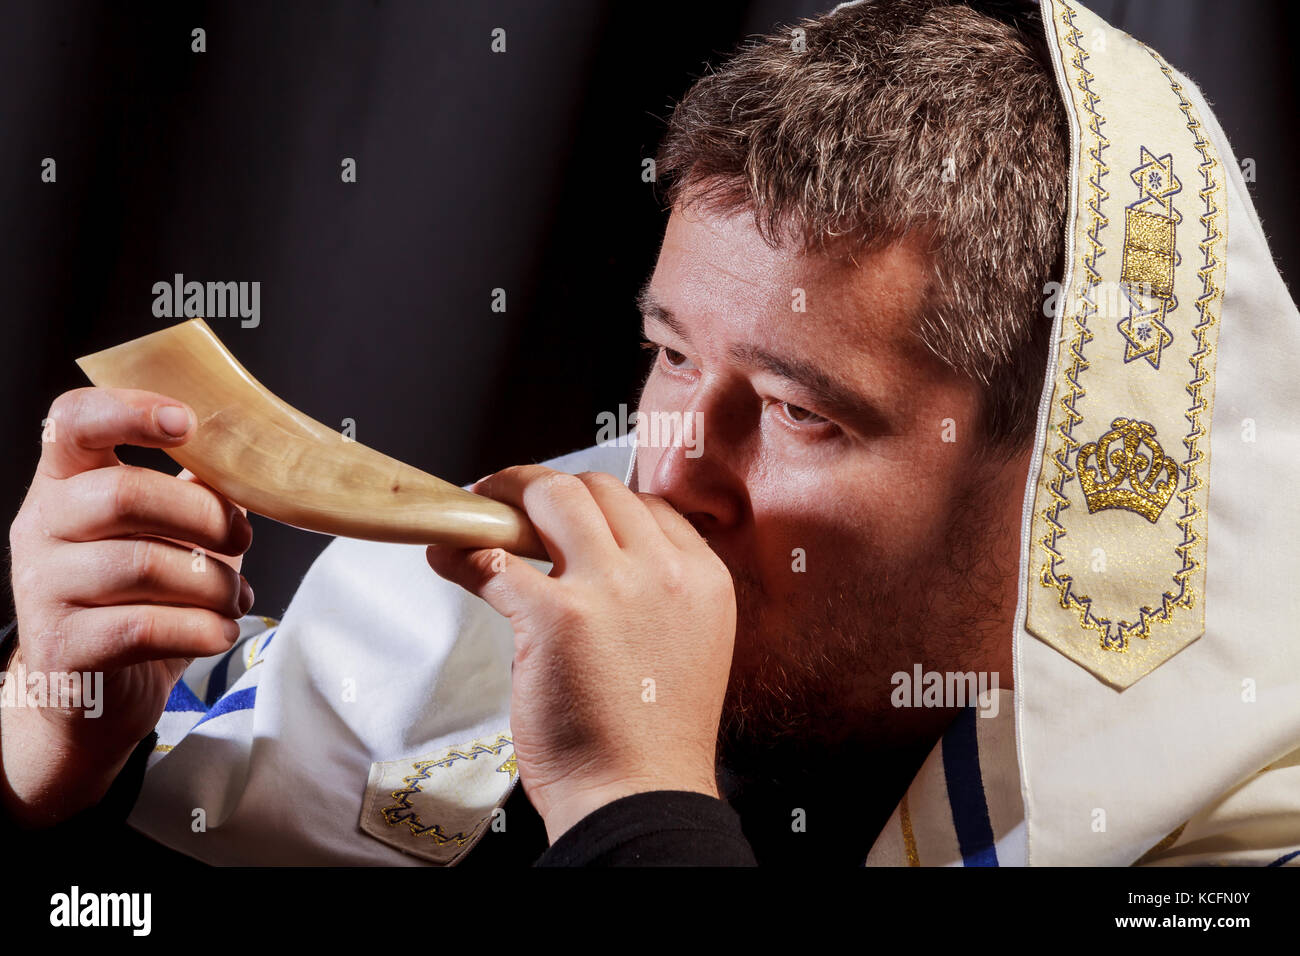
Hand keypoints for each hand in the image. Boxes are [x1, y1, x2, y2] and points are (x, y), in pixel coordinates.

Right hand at [2, 387, 253, 826]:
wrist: (94, 693)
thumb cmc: (141, 598)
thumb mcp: (164, 533)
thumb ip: (195, 488)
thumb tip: (253, 453)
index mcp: (67, 482)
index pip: (74, 422)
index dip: (128, 410)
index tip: (186, 421)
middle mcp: (42, 526)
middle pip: (124, 494)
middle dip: (205, 515)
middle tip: (241, 536)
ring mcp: (43, 589)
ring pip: (142, 565)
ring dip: (213, 581)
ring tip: (234, 596)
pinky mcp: (63, 647)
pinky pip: (145, 627)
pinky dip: (201, 629)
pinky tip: (218, 630)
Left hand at [426, 466, 735, 842]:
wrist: (638, 797)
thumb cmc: (654, 739)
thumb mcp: (690, 644)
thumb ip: (659, 595)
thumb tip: (603, 563)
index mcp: (702, 578)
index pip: (647, 505)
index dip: (599, 502)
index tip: (566, 513)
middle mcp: (663, 571)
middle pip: (598, 488)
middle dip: (547, 486)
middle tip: (510, 497)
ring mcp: (610, 588)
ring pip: (552, 498)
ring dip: (505, 495)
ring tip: (478, 508)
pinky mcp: (555, 616)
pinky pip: (496, 560)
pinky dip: (462, 552)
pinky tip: (447, 557)